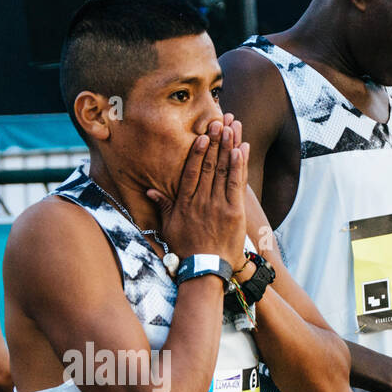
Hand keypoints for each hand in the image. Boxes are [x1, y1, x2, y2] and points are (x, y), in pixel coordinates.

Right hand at [146, 114, 249, 272]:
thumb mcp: (170, 227)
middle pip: (208, 166)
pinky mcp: (233, 212)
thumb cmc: (186, 250)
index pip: (191, 171)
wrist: (205, 270)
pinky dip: (239, 166)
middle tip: (220, 121)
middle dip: (215, 142)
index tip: (202, 136)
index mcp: (184, 203)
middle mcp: (200, 201)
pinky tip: (241, 149)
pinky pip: (236, 184)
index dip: (197, 152)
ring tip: (232, 127)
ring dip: (228, 147)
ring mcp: (217, 205)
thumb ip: (163, 206)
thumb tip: (150, 190)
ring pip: (223, 170)